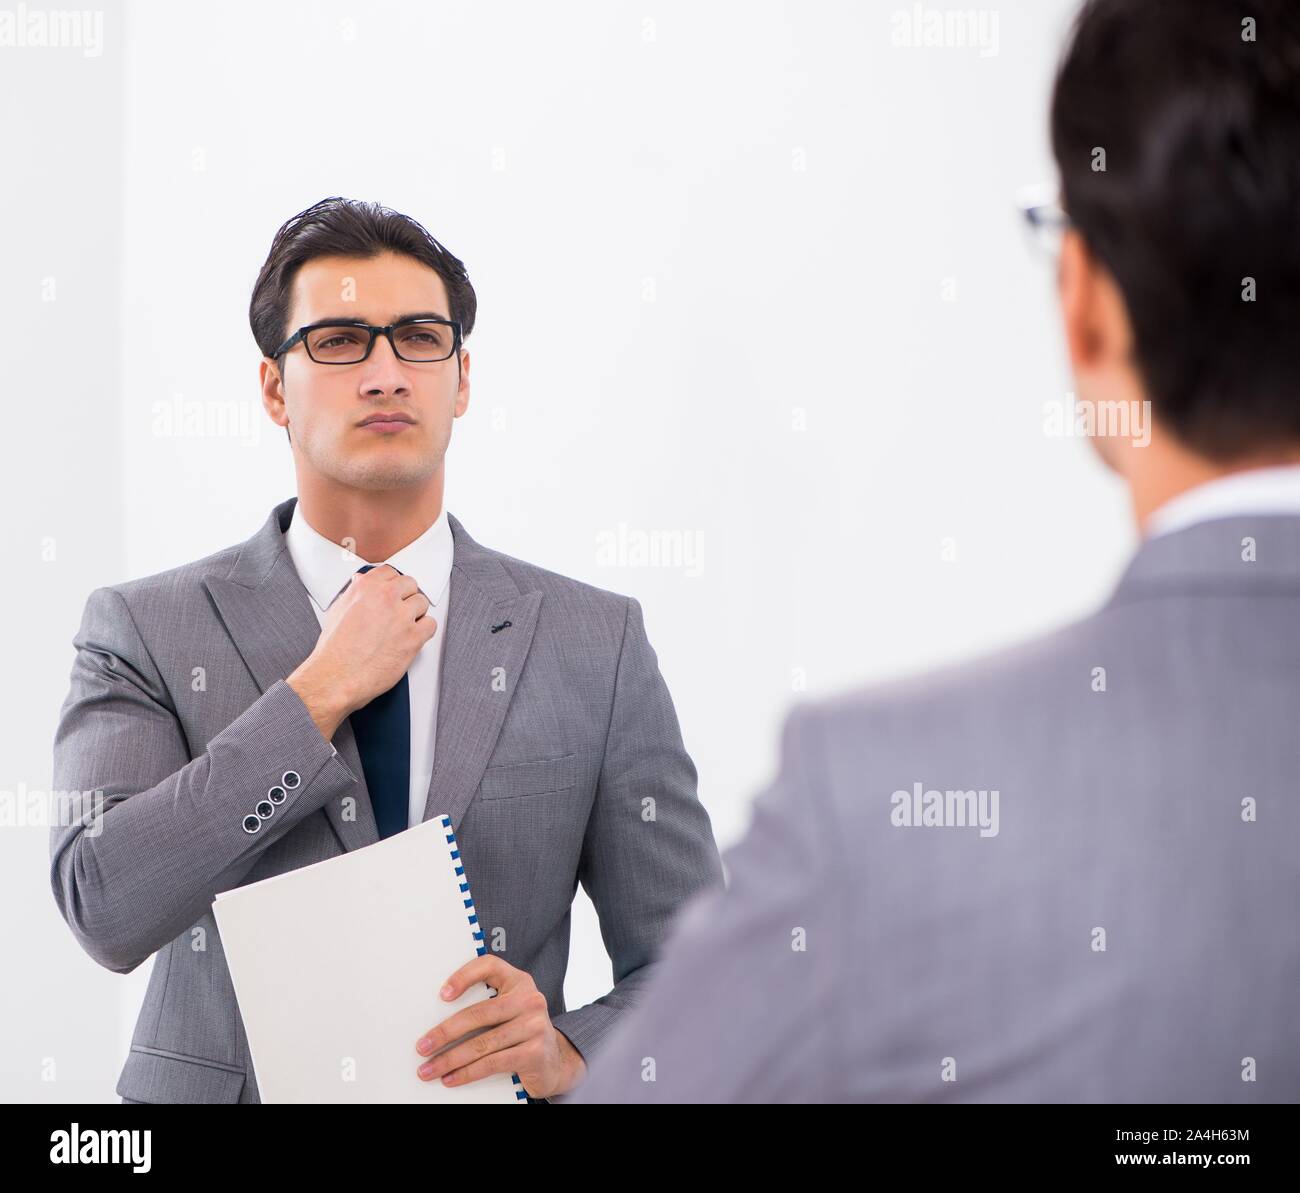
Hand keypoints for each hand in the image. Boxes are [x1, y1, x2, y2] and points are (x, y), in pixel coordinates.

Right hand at [289, 564, 436, 736]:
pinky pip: (431, 625)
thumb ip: (354, 594)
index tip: (393, 592)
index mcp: (366, 587)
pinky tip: (411, 637)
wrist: (337, 676)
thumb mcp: (338, 611)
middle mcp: (386, 598)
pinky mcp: (413, 637)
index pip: (391, 572)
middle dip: (405, 597)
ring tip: (402, 627)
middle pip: (410, 585)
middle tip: (399, 610)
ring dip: (415, 614)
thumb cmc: (335, 650)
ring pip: (422, 603)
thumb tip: (361, 585)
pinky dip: (424, 631)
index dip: (393, 584)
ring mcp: (402, 617)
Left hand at [414, 956, 587, 1098]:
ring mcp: (535, 1025)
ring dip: (450, 1059)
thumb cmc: (521, 1032)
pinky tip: (451, 1078)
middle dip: (445, 1032)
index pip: (489, 966)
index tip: (442, 995)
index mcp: (519, 981)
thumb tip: (437, 1019)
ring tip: (429, 1069)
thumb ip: (484, 1005)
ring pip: (482, 1043)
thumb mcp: (508, 1011)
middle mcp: (529, 999)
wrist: (555, 1061)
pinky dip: (467, 1073)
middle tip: (423, 1046)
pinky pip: (492, 1063)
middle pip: (479, 1013)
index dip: (464, 976)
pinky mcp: (535, 1052)